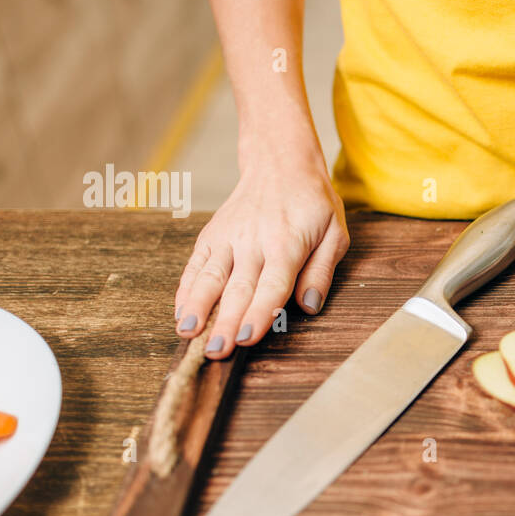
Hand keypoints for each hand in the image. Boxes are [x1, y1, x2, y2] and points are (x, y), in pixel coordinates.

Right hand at [174, 152, 348, 358]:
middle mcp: (253, 241)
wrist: (279, 164)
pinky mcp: (212, 236)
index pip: (272, 285)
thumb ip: (321, 271)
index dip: (259, 313)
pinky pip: (196, 265)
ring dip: (197, 308)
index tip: (246, 337)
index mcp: (287, 244)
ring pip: (210, 277)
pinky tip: (179, 313)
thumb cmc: (312, 203)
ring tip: (187, 335)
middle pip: (238, 288)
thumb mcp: (334, 233)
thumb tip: (310, 306)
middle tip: (216, 351)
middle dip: (225, 322)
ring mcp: (228, 238)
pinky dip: (185, 289)